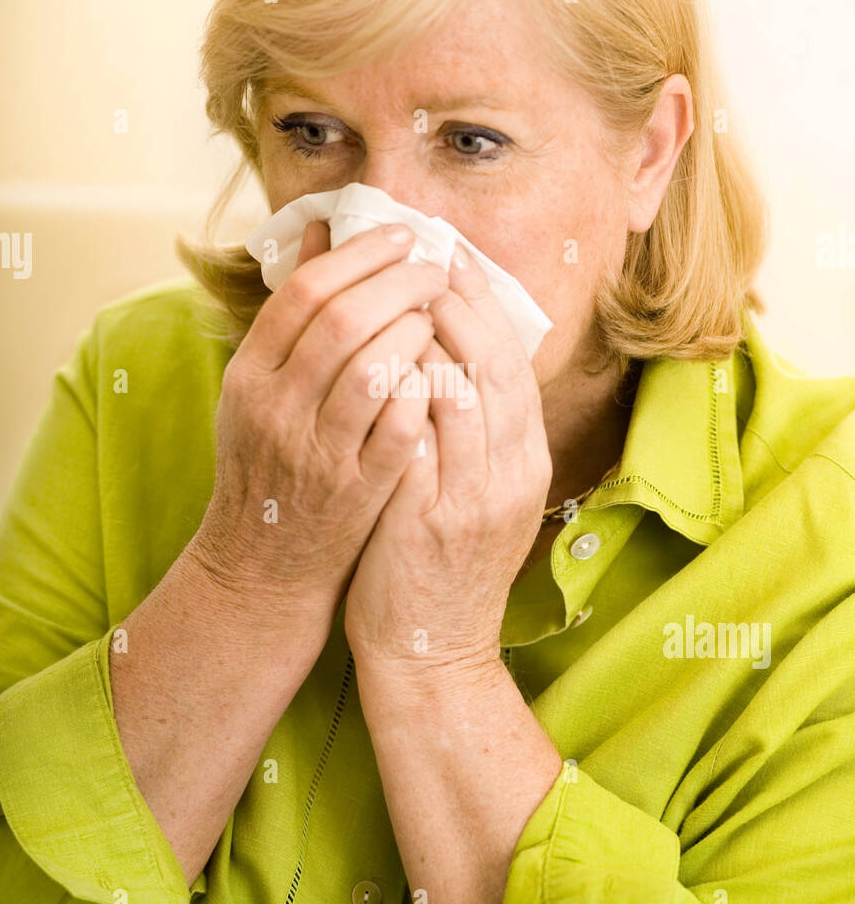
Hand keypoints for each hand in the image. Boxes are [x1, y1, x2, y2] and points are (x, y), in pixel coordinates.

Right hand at [187, 219, 448, 666]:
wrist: (262, 564)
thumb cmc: (270, 460)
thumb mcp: (260, 385)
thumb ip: (292, 310)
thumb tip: (322, 228)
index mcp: (249, 374)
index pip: (305, 291)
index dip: (361, 253)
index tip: (403, 234)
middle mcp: (275, 408)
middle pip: (342, 320)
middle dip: (401, 283)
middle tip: (435, 269)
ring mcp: (316, 451)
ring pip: (374, 368)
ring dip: (418, 331)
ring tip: (440, 316)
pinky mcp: (357, 490)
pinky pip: (400, 427)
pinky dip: (426, 391)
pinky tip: (445, 371)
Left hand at [344, 245, 551, 671]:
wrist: (431, 652)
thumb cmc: (436, 563)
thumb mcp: (469, 491)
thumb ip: (465, 427)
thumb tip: (440, 354)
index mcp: (524, 460)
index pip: (512, 361)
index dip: (484, 304)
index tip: (454, 256)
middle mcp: (512, 472)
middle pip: (498, 364)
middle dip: (462, 301)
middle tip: (427, 251)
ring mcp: (477, 496)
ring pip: (467, 391)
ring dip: (432, 334)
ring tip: (398, 288)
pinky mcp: (434, 519)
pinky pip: (423, 439)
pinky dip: (406, 390)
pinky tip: (379, 355)